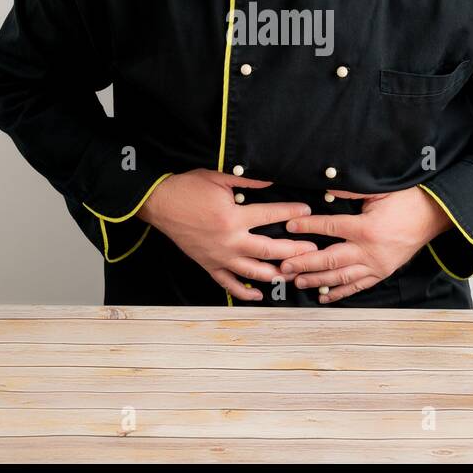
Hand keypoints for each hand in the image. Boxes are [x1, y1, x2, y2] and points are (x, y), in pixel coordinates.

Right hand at [136, 169, 319, 301]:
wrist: (160, 203)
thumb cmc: (188, 188)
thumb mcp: (219, 177)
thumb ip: (248, 181)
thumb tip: (272, 180)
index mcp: (233, 217)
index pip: (270, 215)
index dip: (291, 212)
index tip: (306, 210)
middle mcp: (229, 241)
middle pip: (269, 250)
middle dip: (294, 250)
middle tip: (311, 250)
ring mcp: (219, 256)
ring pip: (253, 272)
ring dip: (275, 275)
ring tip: (293, 273)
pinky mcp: (208, 265)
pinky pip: (228, 284)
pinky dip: (244, 293)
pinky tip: (259, 295)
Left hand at [279, 186, 451, 302]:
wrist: (434, 216)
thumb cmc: (408, 200)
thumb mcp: (380, 191)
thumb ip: (351, 191)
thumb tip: (326, 188)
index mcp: (366, 228)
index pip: (330, 227)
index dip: (307, 226)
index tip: (289, 226)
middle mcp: (369, 251)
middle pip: (329, 259)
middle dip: (304, 263)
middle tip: (284, 266)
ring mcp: (376, 265)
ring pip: (341, 277)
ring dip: (316, 281)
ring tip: (297, 282)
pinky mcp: (382, 273)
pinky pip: (357, 286)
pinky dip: (339, 292)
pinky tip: (323, 296)